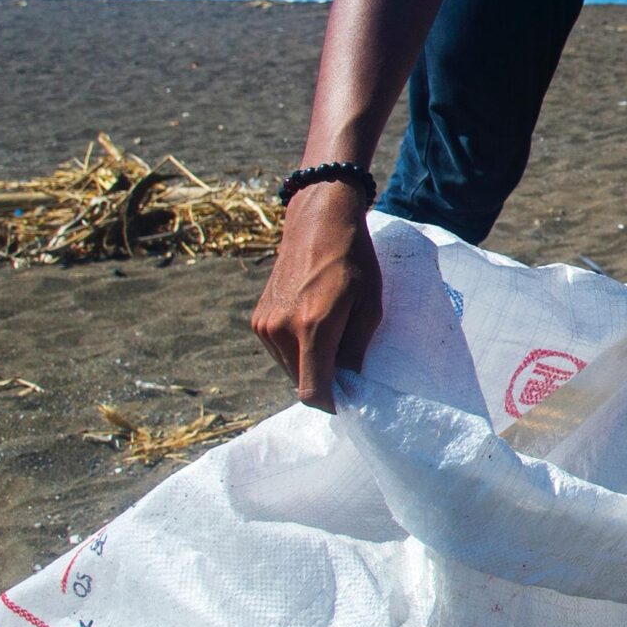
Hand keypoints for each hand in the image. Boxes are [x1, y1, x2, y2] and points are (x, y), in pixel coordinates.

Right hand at [250, 179, 381, 410]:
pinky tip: (313, 326)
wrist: (318, 223)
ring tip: (332, 338)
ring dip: (310, 366)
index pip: (312, 391)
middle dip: (324, 382)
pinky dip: (297, 351)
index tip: (349, 399)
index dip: (332, 403)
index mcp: (312, 328)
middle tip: (348, 363)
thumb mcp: (369, 306)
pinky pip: (279, 352)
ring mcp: (264, 325)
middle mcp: (281, 330)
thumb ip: (356, 350)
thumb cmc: (353, 261)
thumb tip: (351, 385)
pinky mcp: (257, 320)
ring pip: (289, 369)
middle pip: (301, 383)